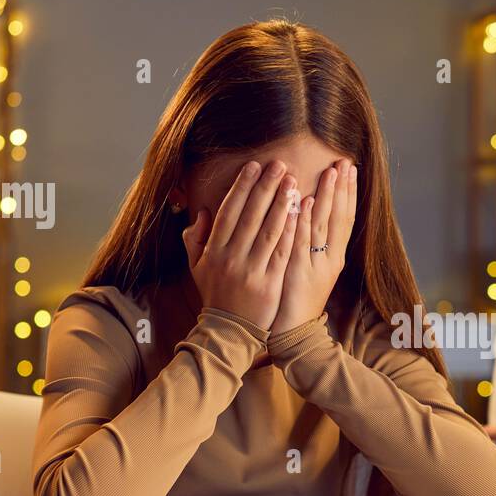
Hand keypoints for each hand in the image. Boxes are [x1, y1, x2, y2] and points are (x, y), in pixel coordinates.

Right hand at [182, 159, 298, 328]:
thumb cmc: (216, 294)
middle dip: (265, 187)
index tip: (254, 166)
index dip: (242, 187)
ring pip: (269, 231)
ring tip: (293, 182)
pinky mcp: (270, 283)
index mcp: (214, 251)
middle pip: (250, 216)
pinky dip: (291, 231)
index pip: (229, 211)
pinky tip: (300, 213)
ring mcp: (251, 271)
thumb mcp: (198, 267)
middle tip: (279, 165)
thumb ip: (195, 238)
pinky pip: (282, 252)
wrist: (228, 331)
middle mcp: (231, 258)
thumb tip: (203, 212)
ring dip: (282, 203)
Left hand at [271, 158, 356, 334]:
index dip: (348, 192)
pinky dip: (307, 221)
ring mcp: (317, 265)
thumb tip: (310, 214)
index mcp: (334, 257)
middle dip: (343, 188)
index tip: (349, 168)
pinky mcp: (300, 273)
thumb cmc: (298, 301)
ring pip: (325, 226)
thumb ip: (312, 243)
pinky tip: (308, 202)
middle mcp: (331, 259)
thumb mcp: (311, 270)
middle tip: (345, 161)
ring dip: (329, 197)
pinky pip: (304, 243)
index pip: (345, 218)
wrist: (295, 333)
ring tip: (331, 172)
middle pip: (340, 217)